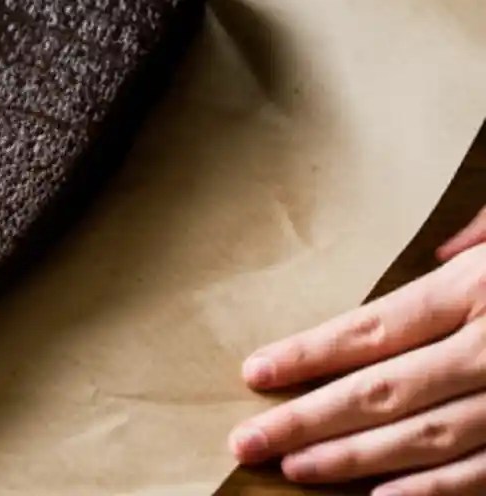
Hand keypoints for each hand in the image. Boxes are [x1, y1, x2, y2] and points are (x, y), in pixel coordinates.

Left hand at [229, 205, 485, 494]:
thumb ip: (483, 239)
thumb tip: (434, 253)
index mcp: (483, 289)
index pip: (373, 329)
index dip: (307, 354)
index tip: (255, 374)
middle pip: (383, 392)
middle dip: (308, 418)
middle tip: (247, 441)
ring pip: (427, 440)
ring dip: (355, 460)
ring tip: (294, 469)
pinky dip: (436, 493)